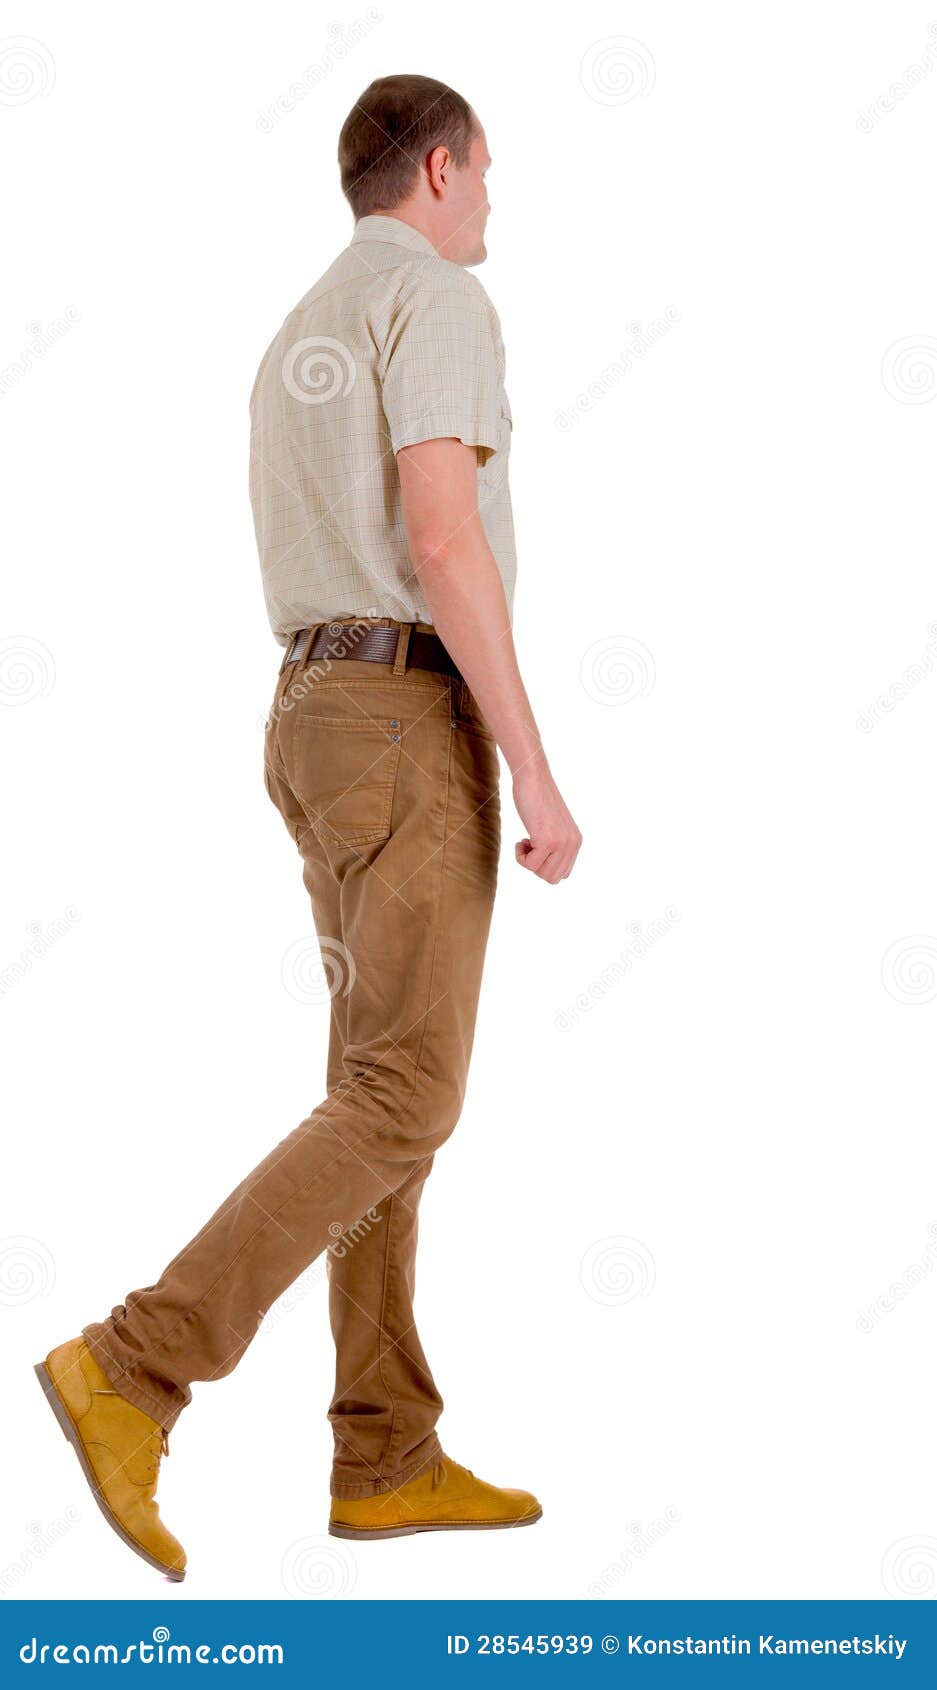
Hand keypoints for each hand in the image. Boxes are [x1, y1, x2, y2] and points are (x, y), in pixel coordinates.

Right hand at [512, 758, 581, 882]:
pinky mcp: (547, 840)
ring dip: (529, 862)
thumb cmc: (535, 799)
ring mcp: (561, 843)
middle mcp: (572, 844)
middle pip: (553, 878)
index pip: (563, 873)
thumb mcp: (552, 827)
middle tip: (529, 844)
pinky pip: (530, 865)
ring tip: (525, 841)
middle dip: (536, 866)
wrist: (532, 778)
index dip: (544, 865)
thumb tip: (547, 868)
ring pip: (544, 875)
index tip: (536, 846)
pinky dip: (520, 856)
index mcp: (576, 841)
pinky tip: (521, 839)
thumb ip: (554, 845)